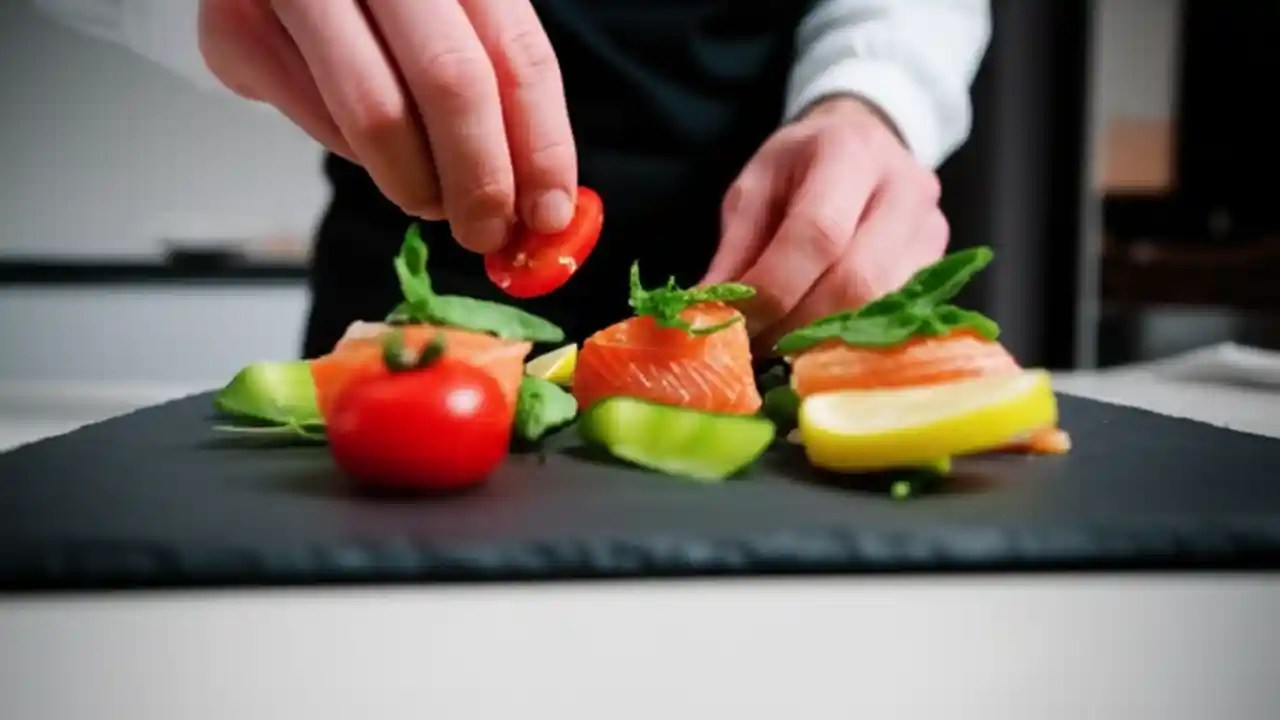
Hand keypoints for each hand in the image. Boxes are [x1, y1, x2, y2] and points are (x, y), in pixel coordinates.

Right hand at [198, 0, 576, 252]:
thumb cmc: (378, 0)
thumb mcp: (451, 18)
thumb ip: (497, 90)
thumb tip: (538, 201)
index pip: (517, 54)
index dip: (541, 145)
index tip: (547, 214)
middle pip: (452, 82)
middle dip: (479, 179)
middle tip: (486, 232)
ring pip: (377, 114)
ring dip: (416, 183)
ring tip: (429, 200)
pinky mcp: (235, 25)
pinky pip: (316, 121)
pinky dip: (354, 155)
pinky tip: (367, 147)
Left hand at [703, 97, 948, 350]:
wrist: (865, 142)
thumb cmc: (801, 165)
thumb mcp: (755, 187)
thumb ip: (735, 249)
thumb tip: (709, 314)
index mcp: (850, 151)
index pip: (817, 235)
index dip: (772, 290)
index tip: (734, 322)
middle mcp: (905, 188)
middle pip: (856, 282)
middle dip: (796, 326)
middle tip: (754, 345)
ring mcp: (930, 229)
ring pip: (880, 309)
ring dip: (822, 340)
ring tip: (780, 345)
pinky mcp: (938, 265)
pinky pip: (895, 318)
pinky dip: (847, 338)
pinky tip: (815, 340)